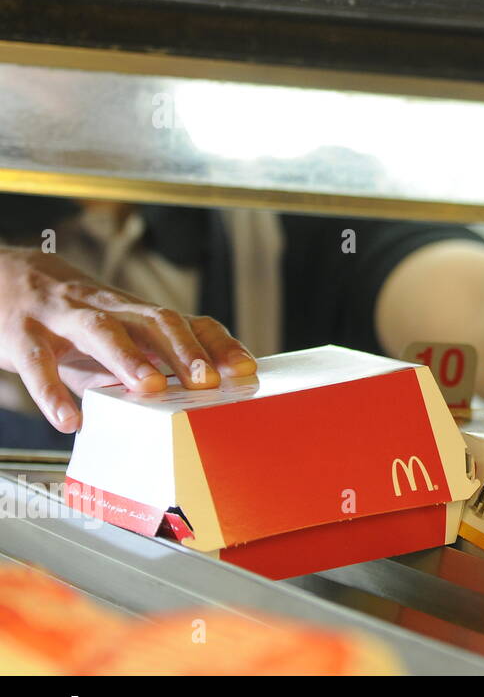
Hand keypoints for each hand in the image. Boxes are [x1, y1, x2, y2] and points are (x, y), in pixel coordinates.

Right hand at [0, 248, 256, 432]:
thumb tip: (185, 406)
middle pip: (154, 320)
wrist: (1, 277)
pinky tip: (69, 420)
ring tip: (151, 387)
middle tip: (207, 381)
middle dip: (185, 350)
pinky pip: (37, 362)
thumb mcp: (111, 336)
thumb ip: (141, 365)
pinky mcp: (22, 332)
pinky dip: (53, 392)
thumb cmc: (68, 317)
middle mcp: (106, 308)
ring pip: (101, 329)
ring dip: (129, 357)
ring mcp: (63, 316)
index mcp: (134, 312)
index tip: (246, 369)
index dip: (218, 344)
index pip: (186, 321)